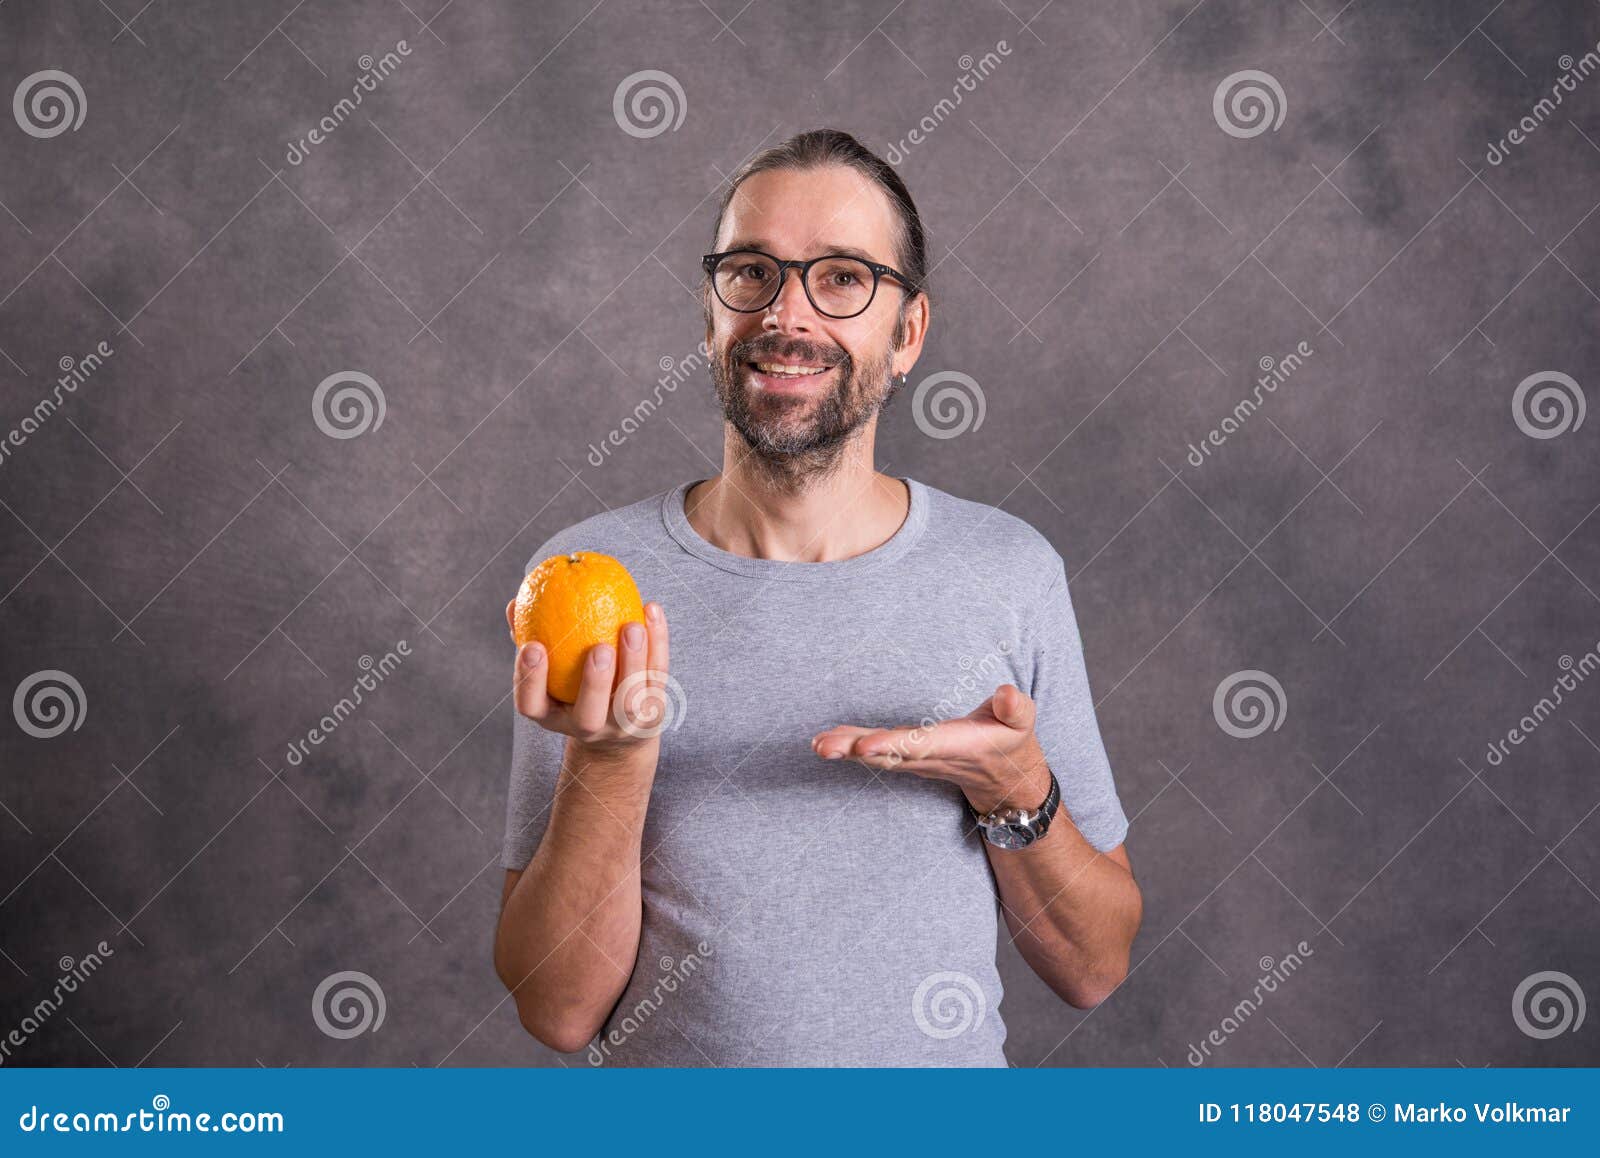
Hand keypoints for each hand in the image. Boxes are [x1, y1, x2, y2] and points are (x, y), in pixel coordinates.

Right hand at [505, 598, 670, 756]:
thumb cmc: (571, 687)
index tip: (532, 645)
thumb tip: (514, 603)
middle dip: (594, 683)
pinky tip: (652, 610)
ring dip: (634, 661)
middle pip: (589, 716)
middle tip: (599, 648)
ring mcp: (623, 723)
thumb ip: (529, 638)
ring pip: (631, 700)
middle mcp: (588, 726)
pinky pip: (657, 676)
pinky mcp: (653, 711)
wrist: (618, 731)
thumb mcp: (547, 673)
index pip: (531, 705)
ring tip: (632, 626)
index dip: (529, 679)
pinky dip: (658, 642)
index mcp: (552, 715)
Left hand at [811, 684, 1050, 814]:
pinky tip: (824, 740)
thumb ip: (1016, 708)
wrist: (1003, 776)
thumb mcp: (1022, 721)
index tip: (865, 745)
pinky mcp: (906, 757)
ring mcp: (915, 760)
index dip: (893, 745)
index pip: (920, 745)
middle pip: (888, 755)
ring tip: (817, 744)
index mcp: (956, 746)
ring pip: (876, 756)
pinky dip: (849, 746)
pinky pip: (874, 752)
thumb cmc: (1010, 738)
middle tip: (823, 746)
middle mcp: (930, 757)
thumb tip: (1007, 694)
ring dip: (845, 750)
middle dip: (855, 750)